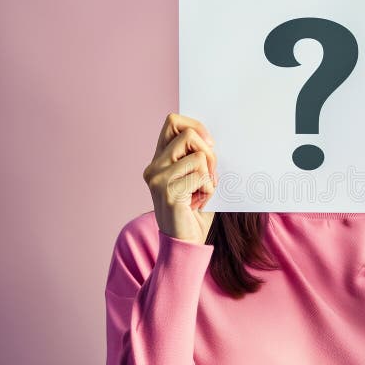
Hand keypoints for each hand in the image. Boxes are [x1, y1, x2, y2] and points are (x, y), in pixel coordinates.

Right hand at [142, 113, 217, 243]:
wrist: (185, 242)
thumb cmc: (195, 210)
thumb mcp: (198, 177)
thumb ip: (199, 156)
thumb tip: (209, 138)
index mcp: (160, 159)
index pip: (173, 122)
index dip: (196, 126)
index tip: (210, 143)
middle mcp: (154, 166)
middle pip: (188, 134)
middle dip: (208, 152)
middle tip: (210, 174)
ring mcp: (158, 178)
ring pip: (198, 156)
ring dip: (209, 174)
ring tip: (202, 191)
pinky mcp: (167, 191)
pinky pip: (201, 175)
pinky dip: (208, 189)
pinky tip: (199, 202)